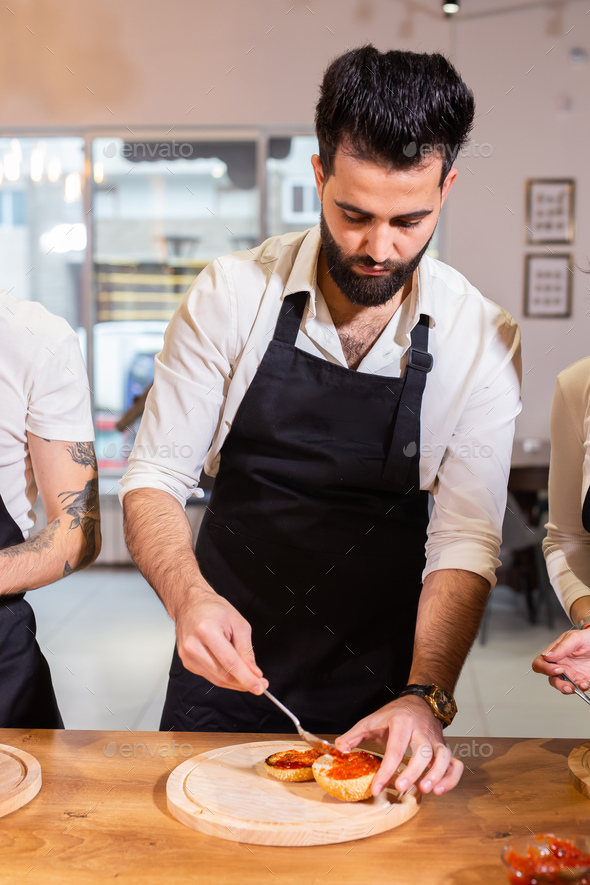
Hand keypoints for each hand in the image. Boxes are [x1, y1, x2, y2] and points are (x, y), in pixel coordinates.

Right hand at [175, 588, 267, 693]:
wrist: (191, 604)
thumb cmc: (214, 609)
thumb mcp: (238, 623)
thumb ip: (246, 649)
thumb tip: (254, 672)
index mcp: (206, 631)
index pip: (230, 663)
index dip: (246, 678)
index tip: (259, 687)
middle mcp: (193, 645)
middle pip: (223, 674)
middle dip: (244, 682)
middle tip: (260, 684)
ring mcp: (187, 656)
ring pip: (216, 679)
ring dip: (235, 682)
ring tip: (250, 679)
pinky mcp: (187, 662)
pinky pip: (210, 676)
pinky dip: (225, 677)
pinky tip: (234, 672)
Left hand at [336, 695, 462, 795]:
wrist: (420, 701)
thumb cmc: (395, 714)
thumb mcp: (372, 720)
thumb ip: (355, 734)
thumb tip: (340, 749)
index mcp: (401, 723)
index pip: (395, 749)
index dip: (386, 770)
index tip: (377, 788)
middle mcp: (421, 731)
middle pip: (422, 751)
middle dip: (413, 771)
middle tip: (401, 787)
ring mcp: (435, 740)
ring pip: (443, 756)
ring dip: (437, 774)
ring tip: (426, 790)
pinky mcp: (444, 748)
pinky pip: (454, 763)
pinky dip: (452, 778)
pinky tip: (440, 790)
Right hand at [532, 629, 589, 692]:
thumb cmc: (585, 638)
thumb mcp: (574, 638)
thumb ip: (561, 647)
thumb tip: (547, 656)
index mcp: (554, 653)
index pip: (540, 663)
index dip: (545, 668)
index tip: (558, 669)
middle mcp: (561, 665)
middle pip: (551, 678)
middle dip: (558, 684)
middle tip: (568, 685)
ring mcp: (571, 673)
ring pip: (563, 686)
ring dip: (569, 689)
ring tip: (577, 687)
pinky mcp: (581, 679)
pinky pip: (579, 688)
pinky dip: (582, 688)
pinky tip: (586, 683)